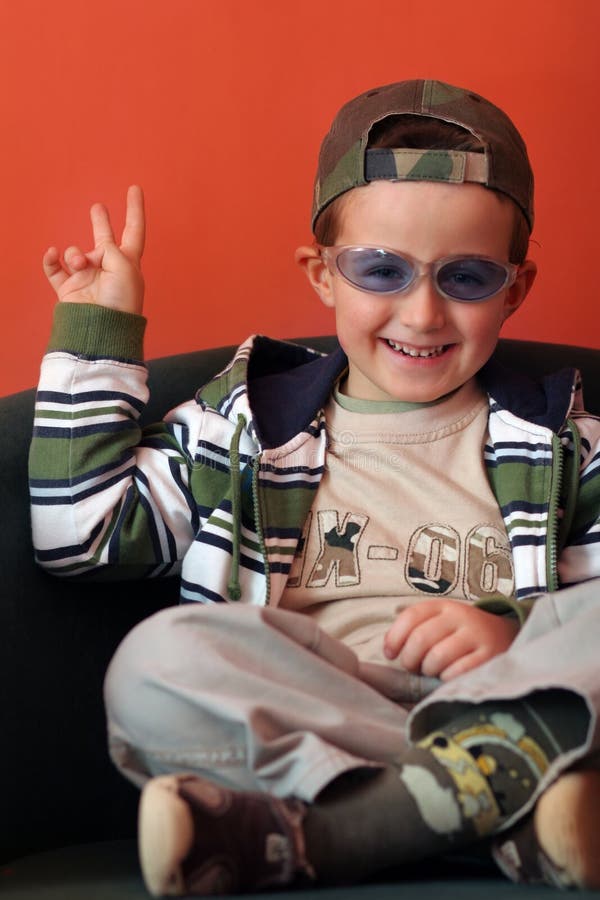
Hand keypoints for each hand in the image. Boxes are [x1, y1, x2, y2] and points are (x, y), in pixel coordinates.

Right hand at [42, 185, 144, 314]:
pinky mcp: (69, 288)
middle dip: (100, 223)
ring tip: (81, 265)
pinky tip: (53, 254)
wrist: (102, 329)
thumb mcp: (125, 267)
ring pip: (75, 253)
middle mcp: (109, 268)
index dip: (135, 210)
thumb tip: (92, 253)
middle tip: (97, 207)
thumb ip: (111, 249)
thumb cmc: (121, 300)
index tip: (135, 189)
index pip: (134, 230)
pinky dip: (51, 260)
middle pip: (105, 239)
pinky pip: (55, 268)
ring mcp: (88, 277)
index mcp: (128, 263)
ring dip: (75, 253)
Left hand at [383, 599, 518, 680]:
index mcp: (444, 606)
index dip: (394, 638)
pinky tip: (448, 677)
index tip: (390, 654)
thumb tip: (389, 649)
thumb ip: (415, 628)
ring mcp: (477, 636)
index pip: (410, 616)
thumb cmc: (462, 633)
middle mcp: (461, 617)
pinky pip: (458, 672)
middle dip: (409, 659)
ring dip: (428, 670)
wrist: (507, 636)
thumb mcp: (441, 622)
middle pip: (420, 639)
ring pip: (437, 657)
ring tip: (432, 671)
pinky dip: (446, 678)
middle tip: (413, 667)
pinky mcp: (490, 657)